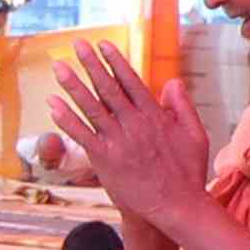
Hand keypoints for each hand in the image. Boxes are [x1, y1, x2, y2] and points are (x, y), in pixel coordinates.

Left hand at [45, 48, 210, 216]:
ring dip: (74, 85)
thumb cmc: (187, 171)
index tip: (103, 45)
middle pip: (109, 88)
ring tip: (59, 67)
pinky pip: (82, 135)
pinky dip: (67, 119)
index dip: (115, 62)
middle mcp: (135, 124)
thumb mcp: (195, 134)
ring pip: (92, 107)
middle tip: (76, 44)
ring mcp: (119, 141)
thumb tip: (171, 81)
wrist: (177, 205)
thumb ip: (182, 106)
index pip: (131, 81)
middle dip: (91, 64)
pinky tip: (53, 104)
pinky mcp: (105, 160)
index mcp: (155, 116)